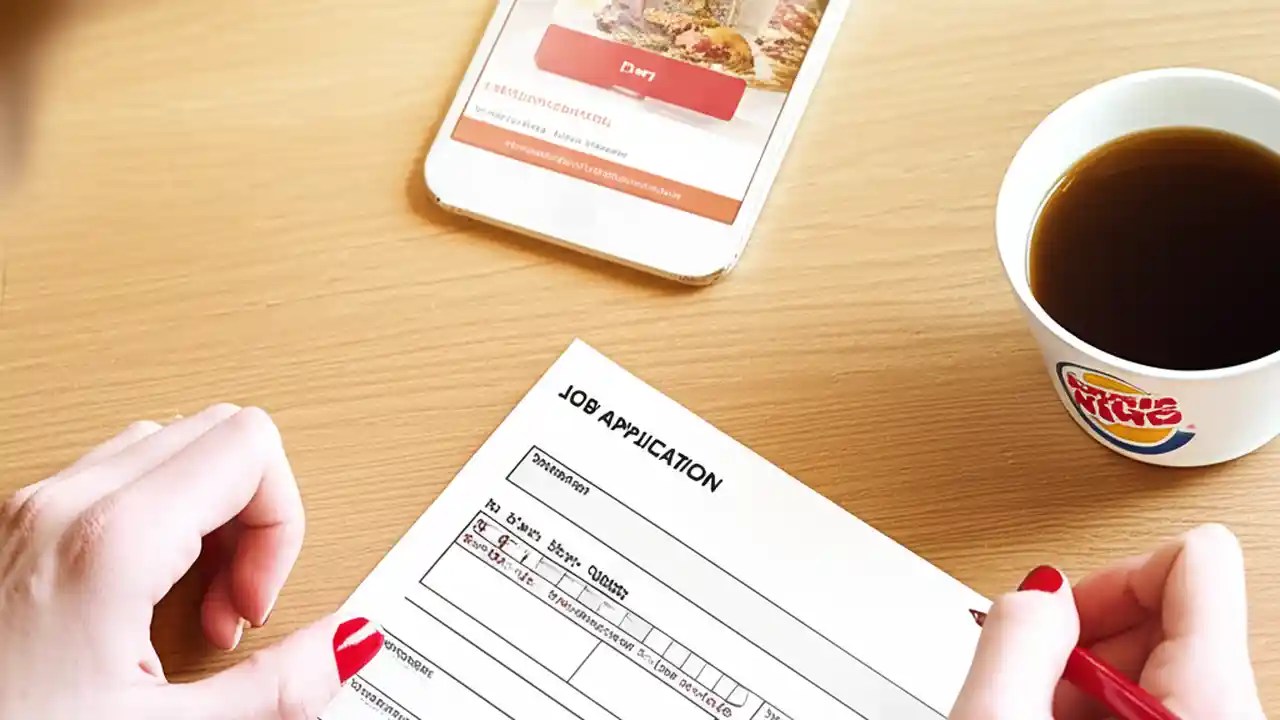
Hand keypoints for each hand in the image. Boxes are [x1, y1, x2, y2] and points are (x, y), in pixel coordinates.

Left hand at [0, 405, 382, 719]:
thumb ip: (277, 686)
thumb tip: (347, 642)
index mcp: (108, 540)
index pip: (252, 445)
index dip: (285, 520)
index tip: (261, 600)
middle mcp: (61, 504)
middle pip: (216, 432)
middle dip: (253, 513)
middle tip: (238, 603)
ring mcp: (30, 510)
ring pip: (168, 445)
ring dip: (209, 514)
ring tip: (197, 604)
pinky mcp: (15, 529)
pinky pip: (117, 477)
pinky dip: (160, 521)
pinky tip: (151, 600)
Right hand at [951, 524, 1264, 718]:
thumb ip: (1016, 635)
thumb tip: (1037, 590)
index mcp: (1208, 701)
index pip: (1197, 558)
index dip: (1111, 570)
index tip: (1060, 609)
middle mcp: (1229, 715)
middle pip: (1173, 607)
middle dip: (1088, 629)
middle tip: (1039, 675)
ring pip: (1158, 658)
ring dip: (1086, 676)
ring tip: (1043, 712)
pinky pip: (1153, 701)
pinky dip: (1097, 707)